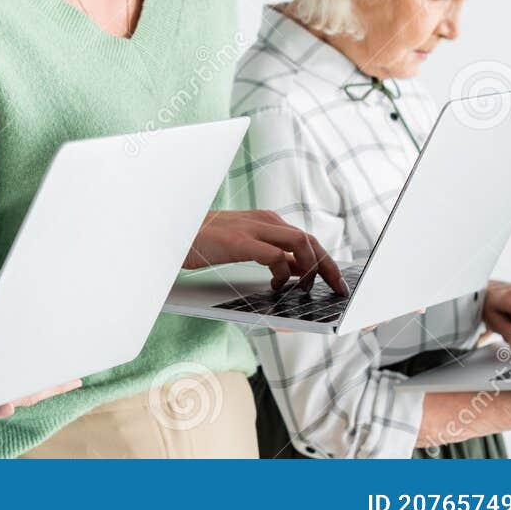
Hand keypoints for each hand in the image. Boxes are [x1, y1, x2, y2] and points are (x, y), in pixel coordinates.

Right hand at [185, 210, 347, 293]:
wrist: (171, 233)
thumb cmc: (207, 243)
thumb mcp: (246, 246)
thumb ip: (272, 255)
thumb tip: (299, 272)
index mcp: (267, 220)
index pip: (307, 238)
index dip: (326, 260)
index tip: (337, 281)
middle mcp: (264, 220)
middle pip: (310, 239)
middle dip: (328, 266)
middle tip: (339, 289)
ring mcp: (251, 228)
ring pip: (300, 242)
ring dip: (312, 268)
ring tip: (309, 288)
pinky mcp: (239, 241)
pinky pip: (275, 256)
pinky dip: (282, 272)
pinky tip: (276, 285)